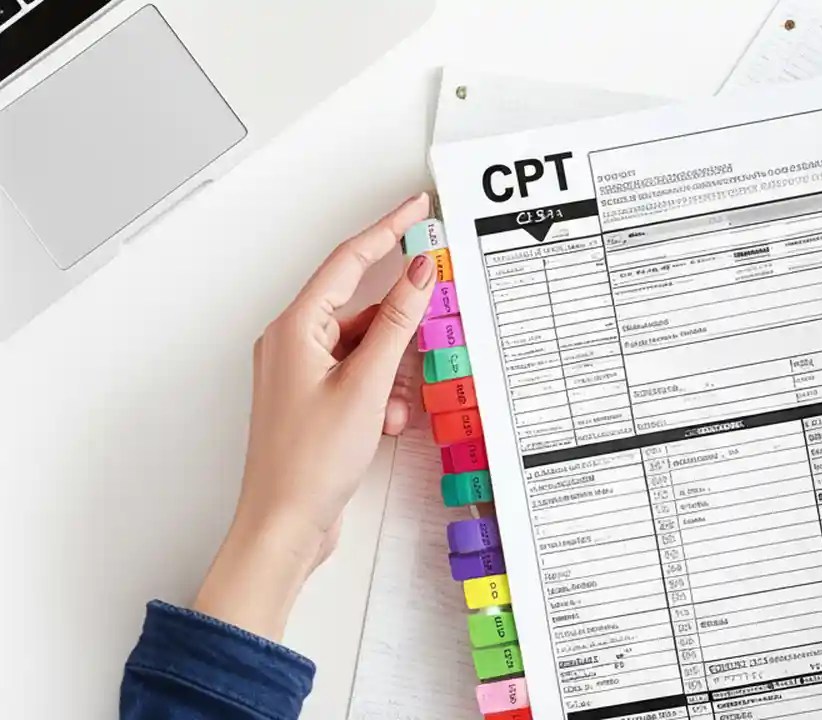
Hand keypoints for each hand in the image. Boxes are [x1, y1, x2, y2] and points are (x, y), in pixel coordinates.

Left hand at [193, 194, 436, 639]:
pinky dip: (381, 392)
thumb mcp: (365, 385)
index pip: (349, 260)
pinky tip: (386, 422)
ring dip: (393, 370)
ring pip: (368, 346)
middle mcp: (294, 343)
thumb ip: (398, 324)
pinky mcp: (317, 399)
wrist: (285, 525)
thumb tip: (419, 273)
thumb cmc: (308, 463)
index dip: (388, 229)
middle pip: (363, 307)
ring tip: (393, 406)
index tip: (417, 208)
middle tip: (431, 328)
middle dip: (400, 329)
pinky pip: (361, 375)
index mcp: (295, 328)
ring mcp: (304, 372)